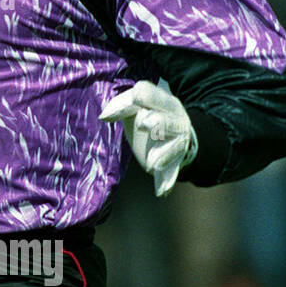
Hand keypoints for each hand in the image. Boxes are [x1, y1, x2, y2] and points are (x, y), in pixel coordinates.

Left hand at [100, 80, 197, 196]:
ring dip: (163, 154)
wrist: (182, 139)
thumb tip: (103, 116)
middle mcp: (175, 119)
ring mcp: (178, 142)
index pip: (148, 94)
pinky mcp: (176, 162)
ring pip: (174, 146)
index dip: (127, 102)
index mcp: (164, 101)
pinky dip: (166, 181)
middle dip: (156, 122)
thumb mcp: (137, 108)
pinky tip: (161, 192)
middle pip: (165, 120)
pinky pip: (173, 172)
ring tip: (152, 164)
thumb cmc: (152, 118)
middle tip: (143, 123)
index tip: (106, 117)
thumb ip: (122, 106)